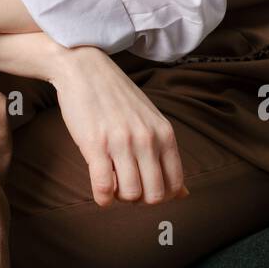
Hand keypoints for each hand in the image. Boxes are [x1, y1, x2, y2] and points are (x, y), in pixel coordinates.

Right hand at [48, 46, 190, 207]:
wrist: (84, 68)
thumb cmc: (117, 96)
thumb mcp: (151, 121)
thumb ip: (166, 154)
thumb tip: (184, 194)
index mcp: (164, 133)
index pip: (174, 185)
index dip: (159, 195)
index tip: (144, 186)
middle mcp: (146, 139)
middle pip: (154, 195)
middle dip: (140, 200)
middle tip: (127, 186)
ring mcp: (121, 142)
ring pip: (130, 194)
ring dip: (120, 198)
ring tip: (112, 183)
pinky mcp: (95, 145)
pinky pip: (104, 187)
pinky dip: (102, 198)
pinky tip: (99, 190)